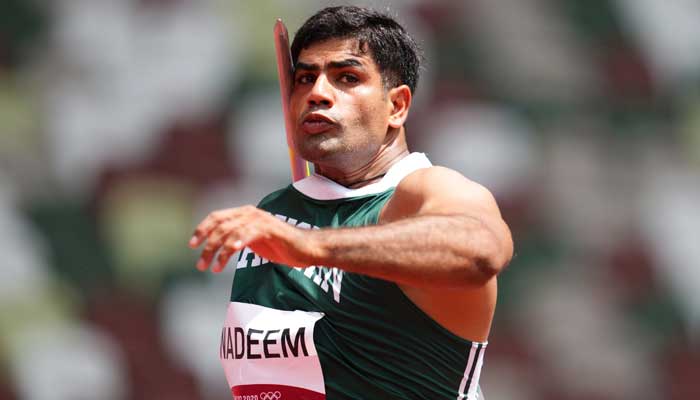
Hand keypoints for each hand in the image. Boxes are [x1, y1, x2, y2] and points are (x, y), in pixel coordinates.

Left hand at [188, 206, 316, 272]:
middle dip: (207, 246)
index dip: (202, 229)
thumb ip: (238, 239)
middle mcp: (250, 213)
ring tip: (214, 268)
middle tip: (201, 265)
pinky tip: (228, 254)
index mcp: (244, 214)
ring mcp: (260, 220)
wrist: (306, 248)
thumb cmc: (281, 246)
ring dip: (218, 252)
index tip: (192, 245)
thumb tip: (220, 247)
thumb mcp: (254, 241)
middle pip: (219, 226)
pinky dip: (235, 243)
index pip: (216, 217)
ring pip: (230, 232)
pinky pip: (247, 234)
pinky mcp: (269, 229)